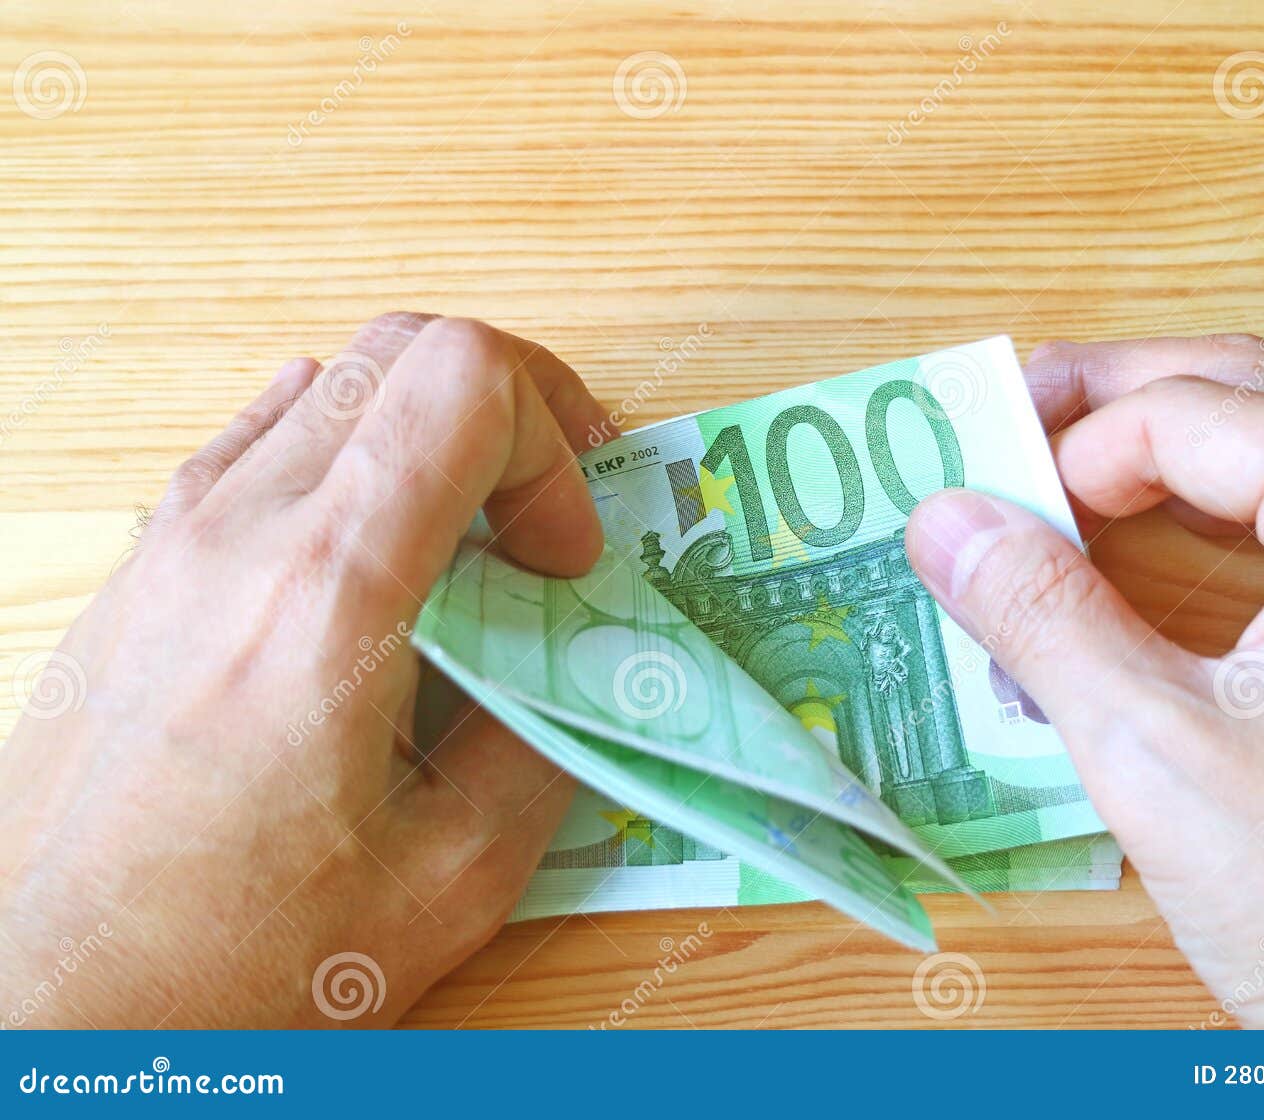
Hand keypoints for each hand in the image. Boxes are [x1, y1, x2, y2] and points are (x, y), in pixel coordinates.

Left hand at [0, 314, 607, 1026]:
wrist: (52, 1003)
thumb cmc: (233, 960)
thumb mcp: (449, 880)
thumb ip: (548, 743)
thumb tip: (590, 663)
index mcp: (329, 592)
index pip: (464, 379)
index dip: (553, 442)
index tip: (563, 558)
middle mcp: (240, 529)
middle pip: (406, 346)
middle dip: (516, 412)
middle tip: (550, 520)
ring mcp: (177, 533)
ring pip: (333, 377)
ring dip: (430, 432)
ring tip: (467, 540)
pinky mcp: (146, 562)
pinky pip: (262, 434)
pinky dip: (349, 453)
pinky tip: (374, 547)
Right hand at [906, 334, 1263, 1027]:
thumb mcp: (1160, 755)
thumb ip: (1041, 615)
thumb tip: (946, 520)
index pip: (1190, 410)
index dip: (1067, 452)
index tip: (991, 517)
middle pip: (1249, 394)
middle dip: (1114, 408)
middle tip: (1004, 432)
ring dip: (1167, 465)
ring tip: (1057, 500)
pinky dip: (1225, 533)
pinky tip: (1147, 577)